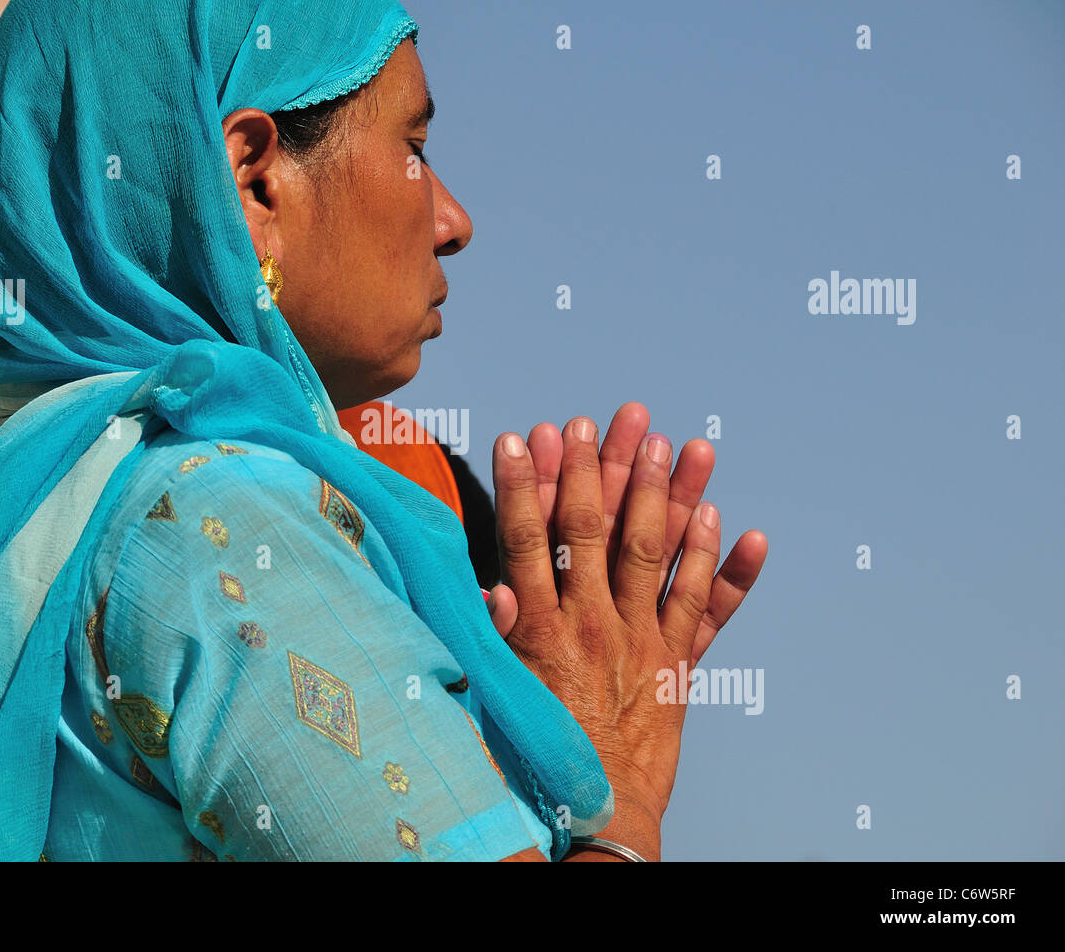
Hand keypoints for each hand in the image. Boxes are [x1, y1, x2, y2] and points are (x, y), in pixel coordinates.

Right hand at [492, 416, 727, 852]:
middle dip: (604, 468)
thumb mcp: (497, 697)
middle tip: (614, 418)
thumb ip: (495, 638)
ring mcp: (644, 642)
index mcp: (541, 633)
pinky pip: (709, 610)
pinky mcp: (680, 665)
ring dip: (670, 495)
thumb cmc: (539, 756)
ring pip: (657, 555)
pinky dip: (728, 569)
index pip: (527, 542)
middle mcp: (595, 627)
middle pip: (596, 532)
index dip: (527, 486)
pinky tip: (738, 525)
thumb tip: (495, 585)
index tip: (524, 437)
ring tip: (682, 444)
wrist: (600, 815)